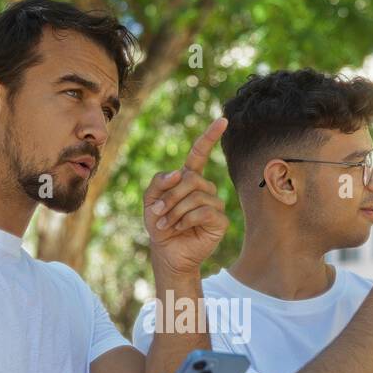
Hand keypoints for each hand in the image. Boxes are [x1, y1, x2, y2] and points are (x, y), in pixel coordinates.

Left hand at [145, 117, 228, 278]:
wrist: (166, 252)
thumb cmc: (159, 225)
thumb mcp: (149, 201)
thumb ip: (158, 183)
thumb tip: (178, 174)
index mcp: (188, 179)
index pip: (200, 154)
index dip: (210, 137)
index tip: (223, 120)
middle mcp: (204, 189)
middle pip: (191, 179)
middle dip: (170, 196)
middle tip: (158, 213)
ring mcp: (214, 204)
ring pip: (196, 196)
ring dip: (175, 211)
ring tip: (167, 224)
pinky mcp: (220, 221)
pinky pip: (204, 212)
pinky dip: (186, 220)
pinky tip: (180, 228)